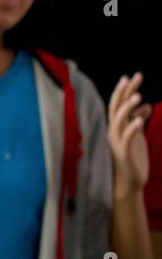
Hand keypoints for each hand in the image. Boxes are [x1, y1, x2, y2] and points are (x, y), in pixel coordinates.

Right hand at [108, 73, 150, 191]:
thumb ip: (138, 120)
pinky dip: (132, 128)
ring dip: (128, 107)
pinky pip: (126, 138)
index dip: (124, 90)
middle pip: (117, 107)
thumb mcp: (136, 135)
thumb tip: (145, 106)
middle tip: (133, 77)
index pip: (118, 104)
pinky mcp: (124, 153)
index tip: (131, 77)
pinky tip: (139, 120)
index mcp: (117, 127)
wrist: (128, 181)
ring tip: (139, 96)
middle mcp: (114, 131)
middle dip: (124, 92)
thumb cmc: (132, 157)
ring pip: (119, 120)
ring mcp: (117, 142)